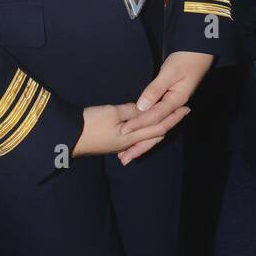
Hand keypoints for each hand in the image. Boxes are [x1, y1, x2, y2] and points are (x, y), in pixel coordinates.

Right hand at [70, 101, 189, 159]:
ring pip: (146, 140)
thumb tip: (146, 110)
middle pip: (155, 136)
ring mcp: (121, 146)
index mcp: (132, 136)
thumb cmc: (91, 123)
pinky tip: (145, 133)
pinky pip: (136, 141)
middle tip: (181, 114)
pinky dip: (146, 136)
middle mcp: (129, 144)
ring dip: (158, 131)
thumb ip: (132, 111)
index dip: (173, 117)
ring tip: (167, 121)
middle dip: (169, 124)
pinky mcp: (113, 145)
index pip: (159, 127)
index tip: (185, 108)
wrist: (70, 137)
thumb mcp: (112, 112)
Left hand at [116, 51, 214, 163]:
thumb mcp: (170, 72)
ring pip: (156, 128)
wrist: (198, 51)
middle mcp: (174, 107)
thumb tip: (141, 107)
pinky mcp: (168, 102)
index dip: (138, 124)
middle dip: (140, 145)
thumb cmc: (185, 59)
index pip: (154, 116)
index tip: (123, 132)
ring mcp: (172, 105)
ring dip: (142, 142)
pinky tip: (137, 136)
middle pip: (156, 130)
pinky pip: (155, 119)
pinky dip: (146, 129)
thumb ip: (155, 89)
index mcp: (176, 101)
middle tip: (124, 159)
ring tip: (127, 154)